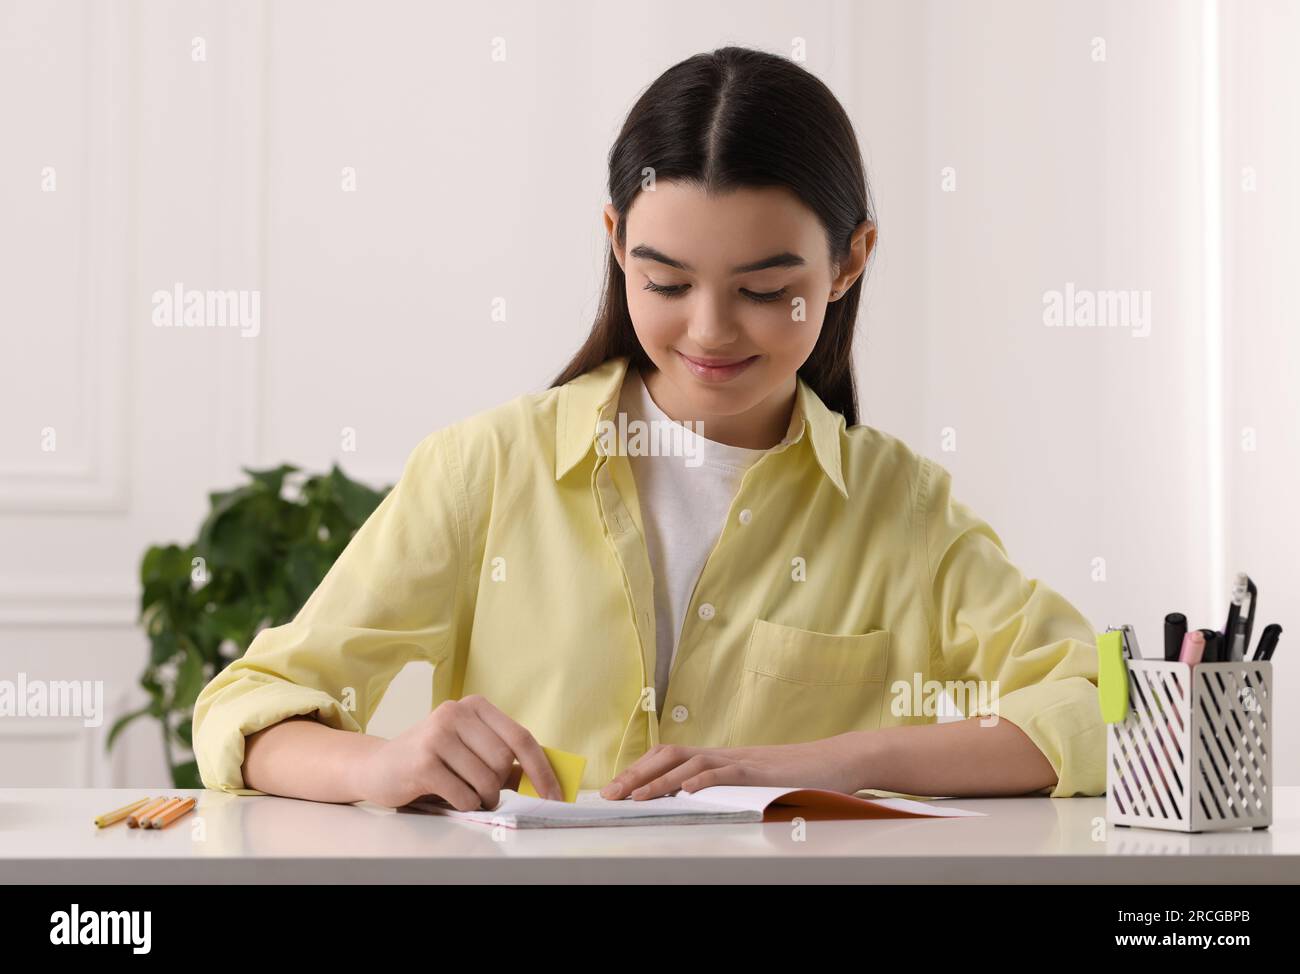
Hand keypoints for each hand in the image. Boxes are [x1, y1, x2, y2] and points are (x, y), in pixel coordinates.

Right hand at [353, 694, 562, 809]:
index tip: (556, 796)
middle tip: (484, 793)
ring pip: (486, 781)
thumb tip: (546, 780)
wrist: (379, 767)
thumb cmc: (434, 761)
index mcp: (475, 706)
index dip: (542, 770)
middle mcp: (456, 713)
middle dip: (499, 787)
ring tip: (464, 793)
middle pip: (503, 762)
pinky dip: (464, 805)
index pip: (522, 738)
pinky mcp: (423, 761)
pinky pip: (464, 795)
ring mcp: (437, 735)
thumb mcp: (471, 753)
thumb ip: (506, 763)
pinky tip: (448, 796)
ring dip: (482, 799)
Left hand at [599, 734, 871, 800]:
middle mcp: (722, 754)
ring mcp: (739, 760)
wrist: (834, 760)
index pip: (668, 757)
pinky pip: (725, 772)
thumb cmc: (794, 776)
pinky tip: (686, 792)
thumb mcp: (750, 784)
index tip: (615, 788)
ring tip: (637, 798)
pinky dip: (703, 781)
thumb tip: (693, 803)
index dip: (639, 770)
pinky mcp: (758, 771)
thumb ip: (723, 790)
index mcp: (717, 758)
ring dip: (659, 781)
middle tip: (610, 795)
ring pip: (690, 764)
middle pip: (668, 756)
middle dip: (636, 775)